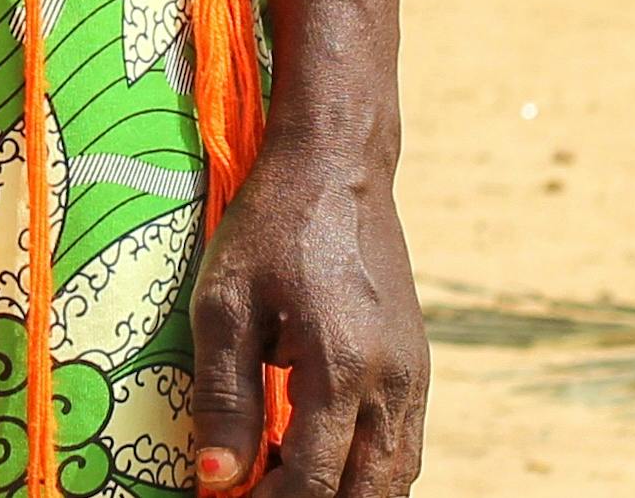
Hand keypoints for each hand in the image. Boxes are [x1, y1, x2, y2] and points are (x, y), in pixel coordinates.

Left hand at [189, 136, 424, 494]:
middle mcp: (393, 384)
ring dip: (348, 496)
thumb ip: (223, 397)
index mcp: (343, 369)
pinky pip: (405, 447)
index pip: (314, 481)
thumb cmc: (269, 229)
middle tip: (261, 495)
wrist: (335, 169)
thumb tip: (217, 479)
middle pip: (368, 494)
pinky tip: (324, 463)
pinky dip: (370, 472)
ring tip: (287, 484)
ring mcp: (414, 378)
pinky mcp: (418, 368)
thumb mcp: (224, 304)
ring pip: (396, 477)